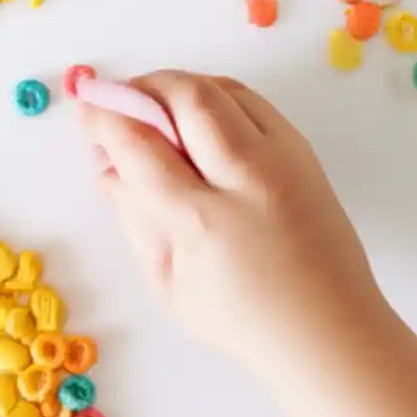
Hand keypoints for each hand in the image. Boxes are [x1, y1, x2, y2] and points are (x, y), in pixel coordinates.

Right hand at [80, 70, 389, 376]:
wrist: (330, 330)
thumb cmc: (242, 320)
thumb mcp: (168, 284)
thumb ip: (135, 220)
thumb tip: (109, 168)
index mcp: (203, 222)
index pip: (142, 147)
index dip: (106, 120)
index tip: (86, 108)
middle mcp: (248, 179)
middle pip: (188, 98)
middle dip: (143, 87)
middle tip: (118, 100)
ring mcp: (284, 160)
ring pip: (223, 89)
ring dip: (179, 86)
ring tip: (152, 107)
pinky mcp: (304, 153)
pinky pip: (252, 103)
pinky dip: (214, 97)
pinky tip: (193, 119)